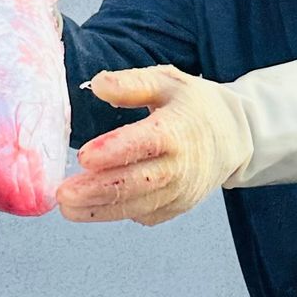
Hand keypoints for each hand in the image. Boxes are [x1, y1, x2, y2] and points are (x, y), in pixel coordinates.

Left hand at [57, 66, 250, 226]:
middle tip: (63, 193)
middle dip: (98, 191)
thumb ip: (132, 83)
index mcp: (178, 129)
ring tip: (67, 208)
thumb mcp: (167, 81)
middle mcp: (182, 166)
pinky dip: (118, 213)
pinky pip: (145, 214)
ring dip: (100, 210)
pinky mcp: (178, 207)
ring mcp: (181, 191)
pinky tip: (93, 207)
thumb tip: (98, 86)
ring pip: (137, 206)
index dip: (115, 151)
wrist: (233, 136)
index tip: (84, 156)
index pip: (145, 143)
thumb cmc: (194, 106)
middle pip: (137, 183)